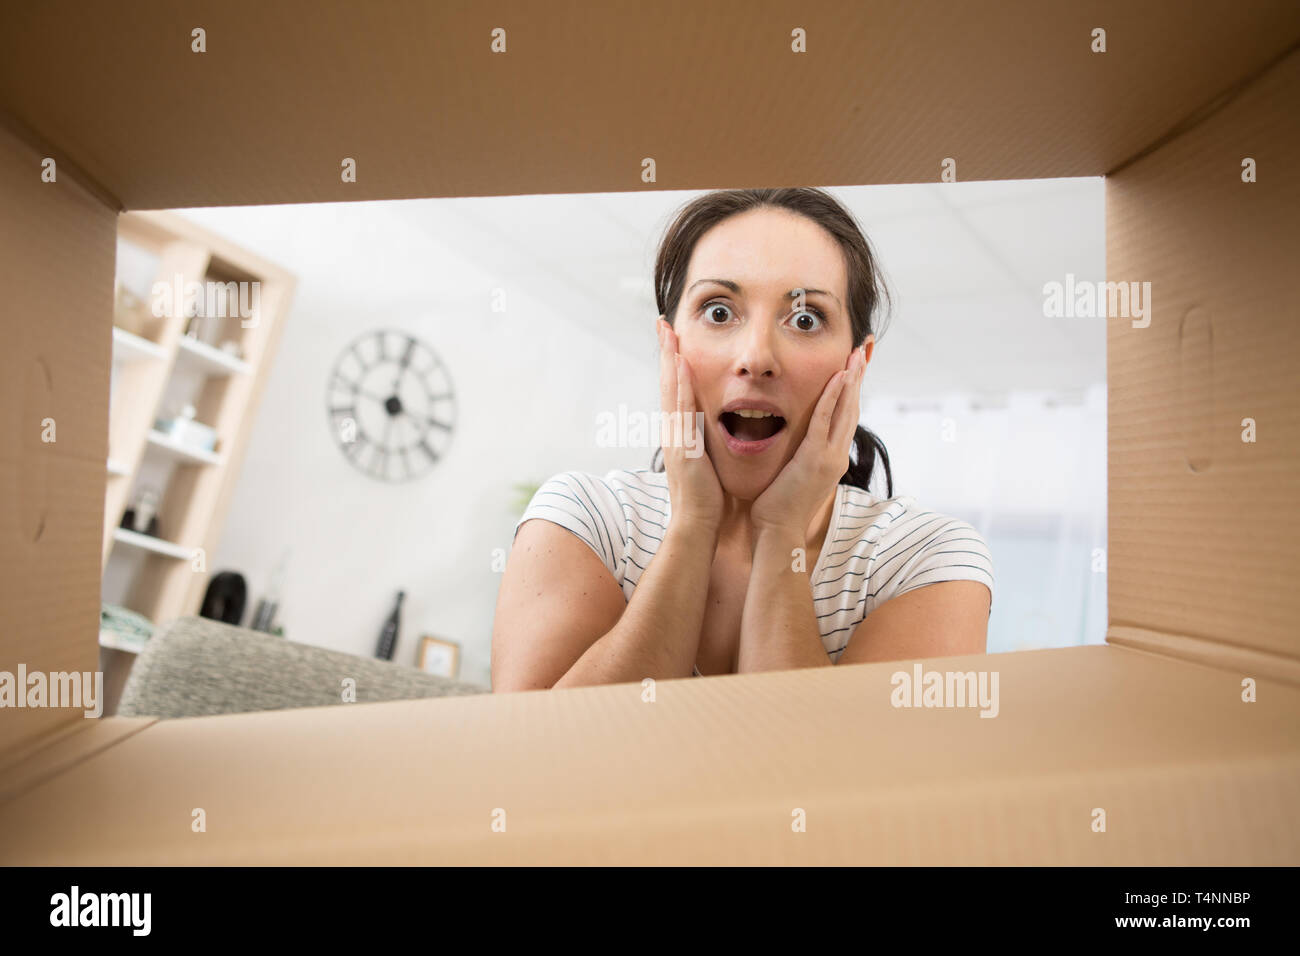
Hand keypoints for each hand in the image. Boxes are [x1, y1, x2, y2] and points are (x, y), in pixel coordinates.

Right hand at [657, 317, 722, 531]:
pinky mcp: (682, 443)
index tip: (672, 339)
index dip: (671, 363)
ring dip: (668, 358)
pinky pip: (681, 407)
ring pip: (669, 389)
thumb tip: (709, 429)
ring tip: (668, 332)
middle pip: (666, 382)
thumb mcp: (705, 461)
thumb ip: (704, 442)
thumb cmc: (706, 497)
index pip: (674, 390)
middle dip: (664, 351)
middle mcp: (672, 429)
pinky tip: (679, 363)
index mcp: (679, 432)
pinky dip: (679, 384)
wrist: (697, 523)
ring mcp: (674, 435)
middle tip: (662, 322)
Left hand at [750, 346, 865, 540]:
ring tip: (856, 354)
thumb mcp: (794, 476)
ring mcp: (830, 457)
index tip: (855, 363)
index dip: (851, 388)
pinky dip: (834, 398)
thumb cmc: (778, 508)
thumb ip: (799, 456)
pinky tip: (839, 377)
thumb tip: (794, 443)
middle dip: (858, 376)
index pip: (845, 415)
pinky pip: (826, 421)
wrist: (778, 534)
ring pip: (845, 410)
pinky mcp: (816, 459)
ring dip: (851, 380)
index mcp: (831, 457)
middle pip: (852, 407)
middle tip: (863, 348)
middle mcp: (837, 455)